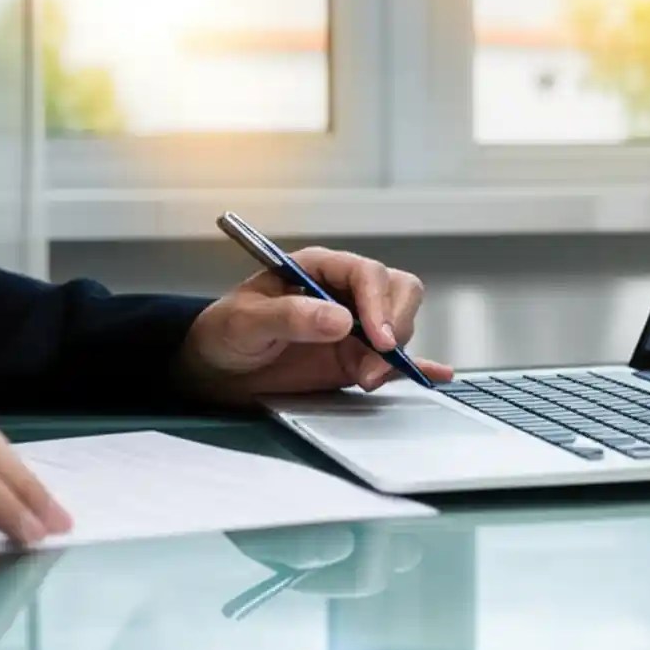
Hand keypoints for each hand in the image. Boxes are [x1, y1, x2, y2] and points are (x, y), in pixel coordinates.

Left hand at [177, 247, 453, 402]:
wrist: (215, 372)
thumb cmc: (223, 334)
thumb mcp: (246, 322)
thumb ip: (290, 317)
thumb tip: (340, 319)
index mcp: (318, 269)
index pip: (366, 274)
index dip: (378, 303)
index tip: (377, 338)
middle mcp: (343, 292)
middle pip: (397, 292)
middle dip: (395, 325)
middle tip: (377, 361)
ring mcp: (354, 325)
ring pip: (400, 326)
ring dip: (393, 354)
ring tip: (365, 380)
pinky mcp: (356, 357)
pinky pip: (395, 358)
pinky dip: (418, 366)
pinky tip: (434, 374)